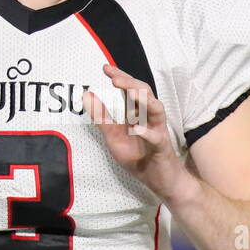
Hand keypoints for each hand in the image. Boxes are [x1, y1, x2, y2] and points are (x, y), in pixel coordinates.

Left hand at [84, 63, 194, 202]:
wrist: (160, 181)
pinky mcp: (162, 147)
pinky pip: (156, 137)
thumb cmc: (139, 157)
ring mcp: (158, 131)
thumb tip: (87, 95)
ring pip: (156, 109)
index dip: (120, 77)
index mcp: (138, 113)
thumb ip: (102, 118)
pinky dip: (147, 132)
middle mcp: (149, 118)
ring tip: (130, 93)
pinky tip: (137, 129)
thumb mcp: (113, 137)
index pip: (130, 89)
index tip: (105, 67)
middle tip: (115, 78)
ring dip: (143, 100)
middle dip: (130, 84)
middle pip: (144, 93)